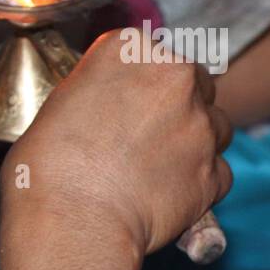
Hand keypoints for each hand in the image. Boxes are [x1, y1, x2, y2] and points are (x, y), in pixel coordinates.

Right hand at [0, 31, 232, 259]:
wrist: (73, 219)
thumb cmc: (50, 165)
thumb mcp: (64, 101)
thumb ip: (104, 89)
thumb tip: (114, 102)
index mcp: (132, 49)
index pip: (156, 55)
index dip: (148, 84)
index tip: (133, 105)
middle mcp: (175, 76)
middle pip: (197, 84)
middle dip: (182, 108)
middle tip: (150, 138)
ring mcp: (201, 124)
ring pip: (217, 126)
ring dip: (197, 144)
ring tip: (160, 170)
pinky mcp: (214, 171)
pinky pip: (219, 172)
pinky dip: (202, 185)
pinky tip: (169, 197)